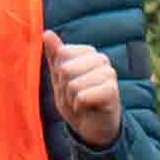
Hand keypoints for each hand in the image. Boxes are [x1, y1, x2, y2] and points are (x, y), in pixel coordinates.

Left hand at [41, 31, 122, 148]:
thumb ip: (54, 55)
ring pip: (73, 84)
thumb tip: (47, 33)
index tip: (67, 82)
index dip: (58, 73)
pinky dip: (79, 105)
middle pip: (65, 69)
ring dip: (71, 98)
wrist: (91, 126)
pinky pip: (83, 95)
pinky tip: (87, 107)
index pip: (61, 54)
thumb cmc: (75, 99)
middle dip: (63, 87)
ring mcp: (109, 74)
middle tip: (74, 95)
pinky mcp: (112, 91)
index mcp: (88, 52)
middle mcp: (101, 59)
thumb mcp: (59, 77)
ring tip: (81, 102)